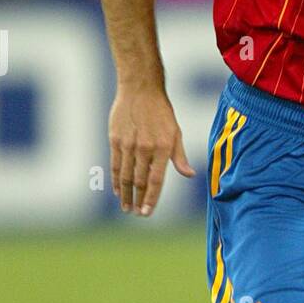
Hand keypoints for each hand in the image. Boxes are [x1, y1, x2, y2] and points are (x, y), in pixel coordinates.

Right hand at [109, 85, 194, 215]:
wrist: (140, 89)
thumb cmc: (161, 112)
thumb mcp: (175, 132)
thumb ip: (179, 156)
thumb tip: (189, 175)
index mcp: (162, 148)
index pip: (156, 180)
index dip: (151, 198)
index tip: (146, 212)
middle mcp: (144, 148)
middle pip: (139, 181)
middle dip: (138, 200)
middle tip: (136, 213)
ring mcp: (128, 144)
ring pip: (125, 176)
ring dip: (125, 194)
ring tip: (126, 207)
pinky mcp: (115, 139)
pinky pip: (114, 165)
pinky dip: (115, 180)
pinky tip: (117, 190)